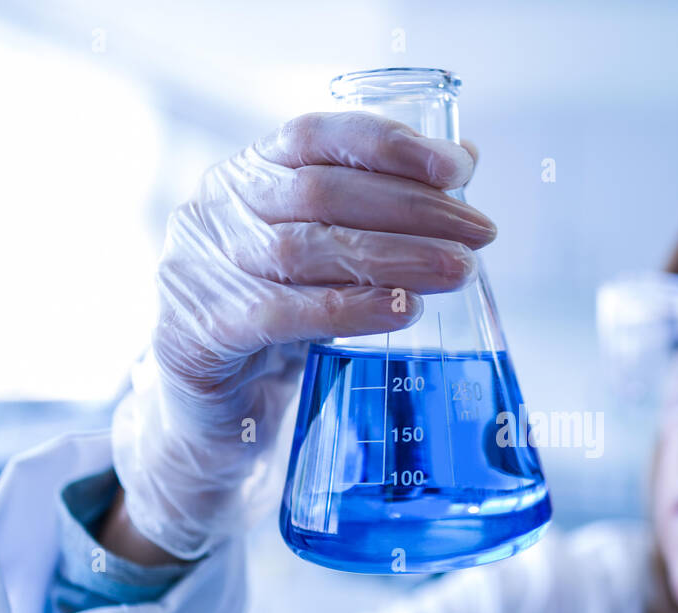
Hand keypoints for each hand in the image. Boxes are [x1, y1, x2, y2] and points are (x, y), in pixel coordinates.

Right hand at [109, 112, 494, 559]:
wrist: (216, 413)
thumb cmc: (279, 324)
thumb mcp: (328, 260)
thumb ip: (380, 212)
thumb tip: (460, 162)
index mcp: (247, 176)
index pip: (314, 135)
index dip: (387, 144)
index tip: (456, 166)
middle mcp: (216, 211)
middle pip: (320, 191)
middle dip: (412, 208)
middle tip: (478, 233)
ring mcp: (199, 269)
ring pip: (306, 249)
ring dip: (394, 256)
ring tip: (456, 270)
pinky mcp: (200, 331)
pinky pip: (281, 314)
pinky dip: (350, 309)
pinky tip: (402, 311)